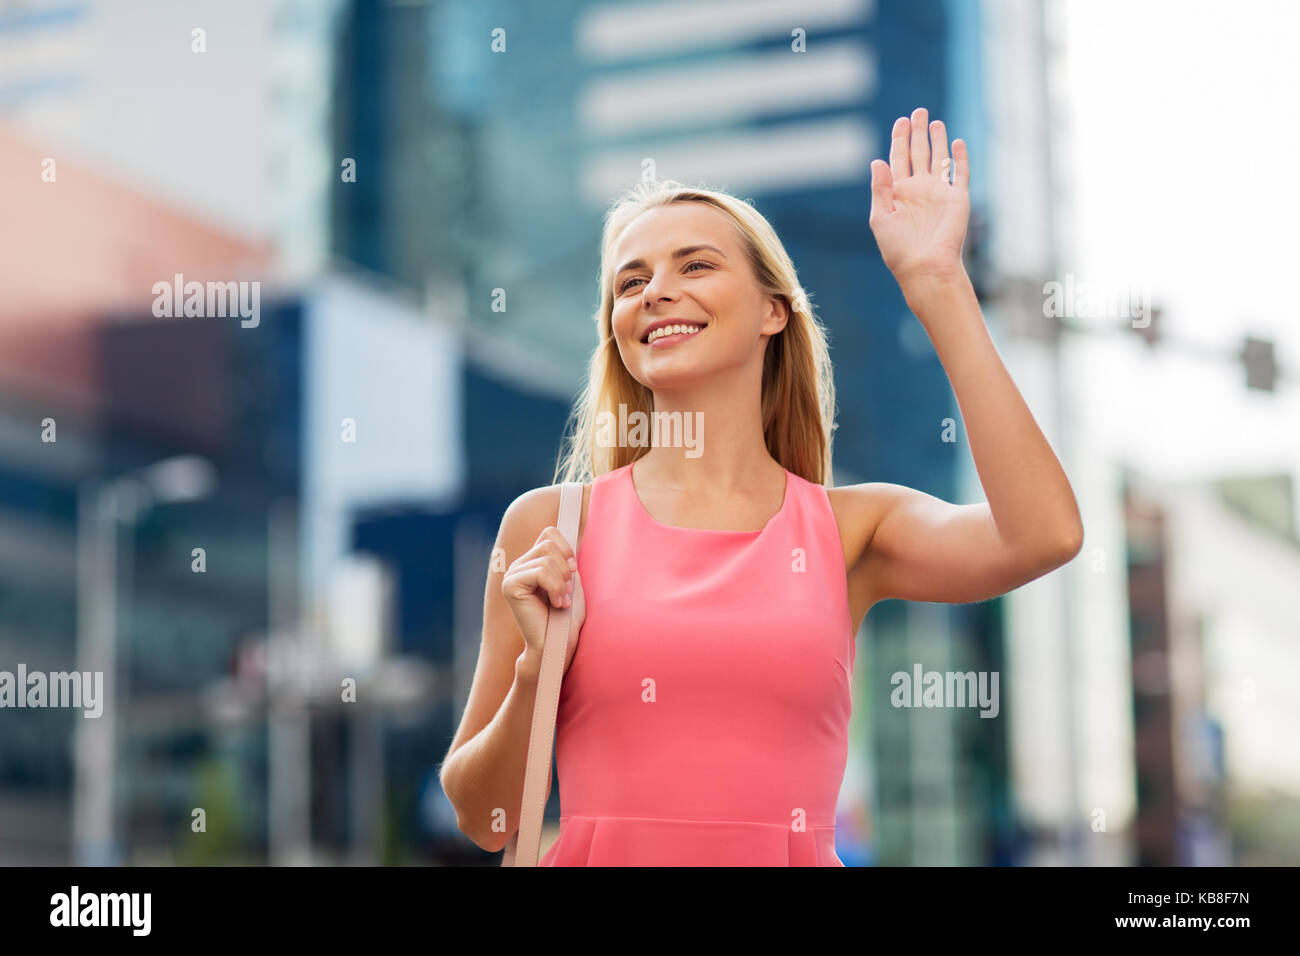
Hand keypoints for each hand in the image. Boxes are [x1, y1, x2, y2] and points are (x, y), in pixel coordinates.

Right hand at [502, 526, 584, 677]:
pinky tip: (556, 604)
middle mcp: (519, 565)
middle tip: (566, 592)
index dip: (566, 548)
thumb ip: (566, 559)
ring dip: (561, 582)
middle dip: (565, 569)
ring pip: (546, 558)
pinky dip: (555, 588)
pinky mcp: (510, 585)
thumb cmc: (566, 618)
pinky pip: (540, 572)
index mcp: (532, 562)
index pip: (550, 532)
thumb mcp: (571, 581)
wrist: (558, 644)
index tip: (573, 572)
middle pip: (549, 544)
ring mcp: (512, 575)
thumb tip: (572, 530)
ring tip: (562, 601)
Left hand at [868, 107, 970, 289]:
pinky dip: (960, 158)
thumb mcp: (881, 217)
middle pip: (918, 153)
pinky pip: (960, 173)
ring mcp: (939, 192)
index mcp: (899, 193)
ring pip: (939, 159)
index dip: (899, 139)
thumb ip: (880, 188)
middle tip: (918, 112)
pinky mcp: (958, 198)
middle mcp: (919, 189)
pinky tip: (957, 142)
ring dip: (937, 140)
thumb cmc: (898, 248)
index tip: (901, 120)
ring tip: (934, 122)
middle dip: (917, 133)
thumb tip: (877, 160)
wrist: (925, 266)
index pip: (899, 159)